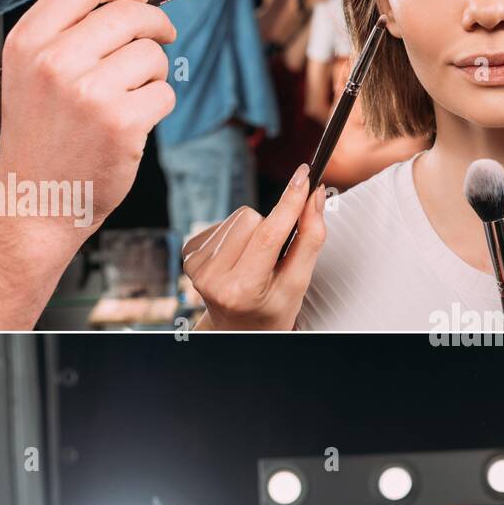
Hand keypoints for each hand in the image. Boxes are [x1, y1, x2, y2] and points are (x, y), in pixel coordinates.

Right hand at [0, 0, 175, 328]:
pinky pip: (164, 93)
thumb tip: (130, 2)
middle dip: (156, 24)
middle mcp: (55, 61)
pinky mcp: (122, 123)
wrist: (36, 202)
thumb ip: (67, 35)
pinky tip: (136, 121)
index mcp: (29, 41)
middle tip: (163, 37)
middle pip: (130, 14)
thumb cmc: (42, 137)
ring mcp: (90, 92)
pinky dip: (159, 105)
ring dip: (155, 72)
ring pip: (153, 55)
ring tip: (135, 93)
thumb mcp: (29, 74)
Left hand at [182, 163, 325, 328]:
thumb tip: (315, 196)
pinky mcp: (188, 253)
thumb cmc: (270, 309)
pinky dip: (237, 236)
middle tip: (273, 260)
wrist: (237, 329)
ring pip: (238, 217)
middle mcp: (212, 278)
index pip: (269, 235)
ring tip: (255, 262)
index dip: (290, 202)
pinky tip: (238, 259)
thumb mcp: (298, 282)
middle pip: (253, 219)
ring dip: (254, 232)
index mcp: (242, 290)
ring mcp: (195, 266)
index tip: (304, 175)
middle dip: (271, 230)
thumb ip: (310, 239)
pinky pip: (223, 222)